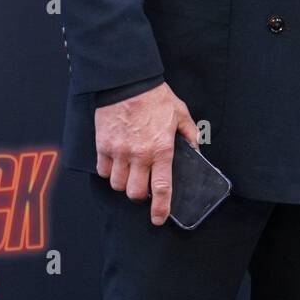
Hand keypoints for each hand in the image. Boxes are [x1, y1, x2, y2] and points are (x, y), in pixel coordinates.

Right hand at [95, 81, 198, 224]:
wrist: (127, 80)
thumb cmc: (155, 96)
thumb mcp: (180, 113)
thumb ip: (190, 134)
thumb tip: (196, 150)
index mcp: (161, 149)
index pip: (161, 188)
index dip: (160, 208)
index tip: (158, 218)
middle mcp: (139, 155)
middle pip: (134, 193)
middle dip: (139, 195)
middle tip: (142, 186)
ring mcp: (118, 151)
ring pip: (117, 185)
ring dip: (123, 183)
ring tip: (129, 173)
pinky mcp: (102, 145)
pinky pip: (103, 170)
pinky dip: (108, 171)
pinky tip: (115, 163)